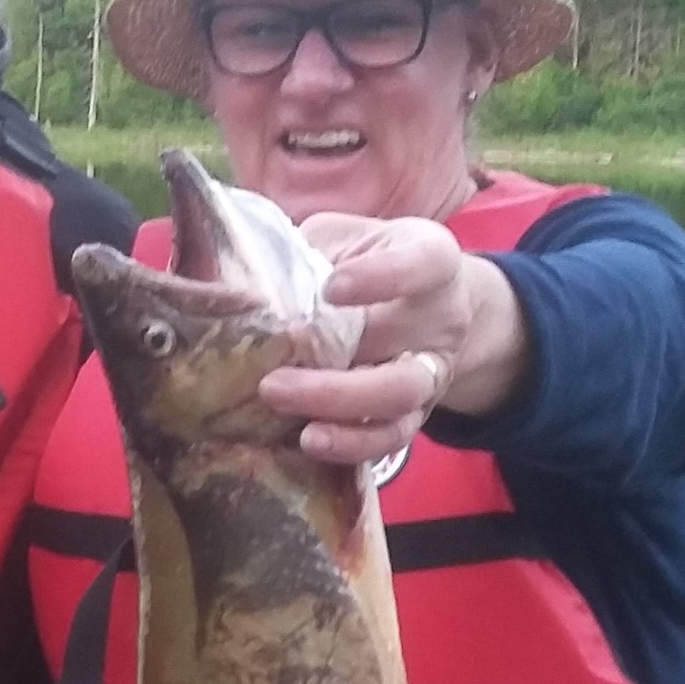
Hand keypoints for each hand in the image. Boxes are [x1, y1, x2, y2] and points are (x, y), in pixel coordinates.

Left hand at [256, 213, 529, 463]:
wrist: (427, 306)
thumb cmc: (368, 261)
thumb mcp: (343, 238)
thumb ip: (307, 251)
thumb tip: (242, 278)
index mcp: (433, 259)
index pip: (423, 263)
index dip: (383, 277)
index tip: (333, 288)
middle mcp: (442, 317)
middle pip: (404, 346)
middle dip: (336, 371)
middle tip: (271, 382)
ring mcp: (433, 371)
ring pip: (399, 399)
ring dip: (338, 408)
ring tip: (282, 407)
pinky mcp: (416, 413)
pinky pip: (391, 439)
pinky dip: (351, 445)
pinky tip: (308, 441)